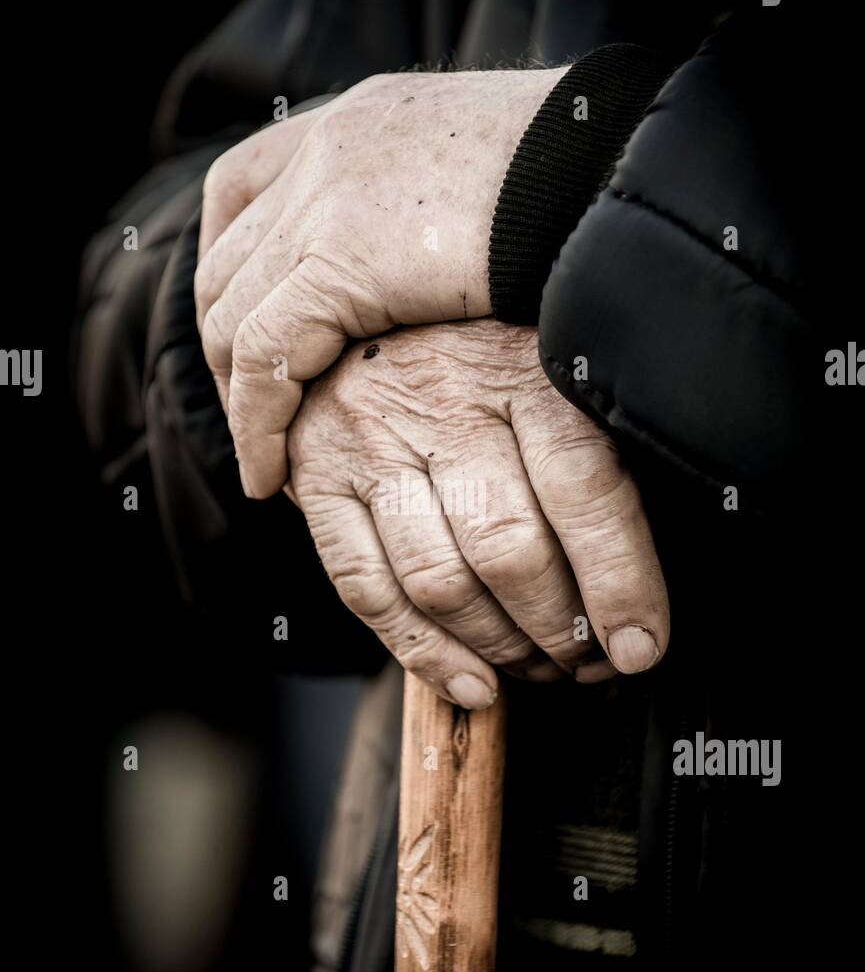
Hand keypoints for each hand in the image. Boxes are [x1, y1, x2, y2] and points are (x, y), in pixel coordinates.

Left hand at [194, 67, 567, 496]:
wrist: (616, 160)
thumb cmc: (586, 179)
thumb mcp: (494, 182)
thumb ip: (441, 214)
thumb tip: (445, 268)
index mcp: (359, 121)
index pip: (246, 186)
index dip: (236, 266)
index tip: (250, 332)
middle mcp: (327, 149)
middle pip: (228, 257)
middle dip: (227, 344)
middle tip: (255, 414)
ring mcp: (326, 197)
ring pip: (233, 314)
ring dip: (239, 396)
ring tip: (264, 461)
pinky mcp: (340, 257)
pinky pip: (266, 358)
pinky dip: (258, 424)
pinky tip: (273, 475)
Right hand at [287, 320, 668, 706]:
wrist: (366, 286)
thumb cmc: (493, 341)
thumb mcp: (559, 359)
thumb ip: (598, 441)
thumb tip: (646, 569)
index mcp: (523, 361)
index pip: (583, 487)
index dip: (619, 582)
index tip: (642, 645)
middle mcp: (442, 396)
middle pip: (509, 548)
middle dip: (562, 631)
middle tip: (593, 663)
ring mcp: (369, 437)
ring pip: (440, 581)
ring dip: (500, 649)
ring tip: (541, 670)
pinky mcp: (316, 474)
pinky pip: (365, 587)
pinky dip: (421, 654)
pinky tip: (472, 685)